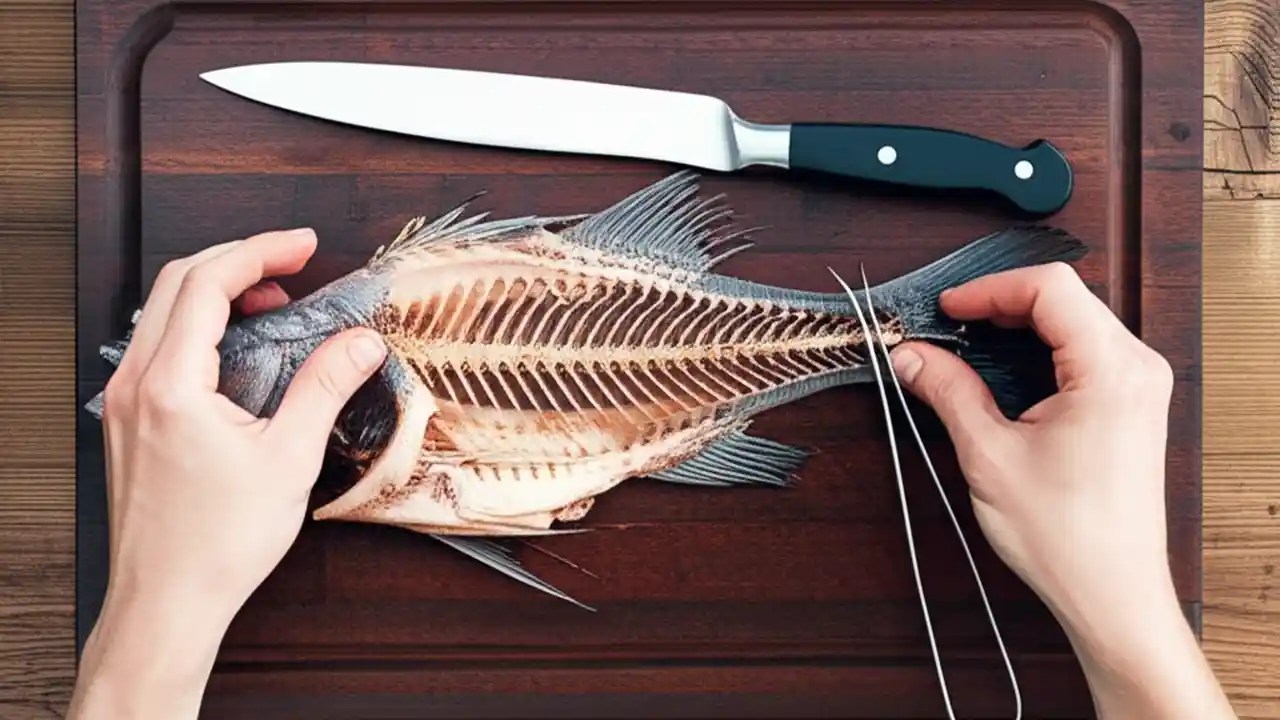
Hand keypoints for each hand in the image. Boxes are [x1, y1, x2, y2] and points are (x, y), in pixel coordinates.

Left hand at [68, 228, 386, 719]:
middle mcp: (136, 385)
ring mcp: (125, 403)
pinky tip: (238, 348)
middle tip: (291, 261)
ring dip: (216, 292)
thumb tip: (360, 343)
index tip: (302, 245)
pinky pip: (158, 348)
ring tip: (271, 300)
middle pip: (175, 284)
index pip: (206, 283)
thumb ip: (325, 387)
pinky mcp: (128, 422)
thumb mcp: (289, 459)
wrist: (166, 603)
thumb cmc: (217, 545)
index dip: (259, 251)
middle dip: (238, 260)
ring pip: (162, 314)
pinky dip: (200, 328)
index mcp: (171, 385)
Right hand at [888, 262, 1233, 719]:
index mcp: (1110, 371)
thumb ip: (949, 392)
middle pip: (1065, 298)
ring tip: (969, 346)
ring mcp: (1140, 385)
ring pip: (1075, 321)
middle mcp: (1136, 368)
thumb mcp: (990, 455)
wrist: (1112, 592)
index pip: (1050, 288)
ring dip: (1019, 325)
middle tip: (949, 326)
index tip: (947, 309)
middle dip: (1000, 303)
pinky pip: (1085, 351)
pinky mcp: (1132, 405)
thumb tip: (912, 355)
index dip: (989, 288)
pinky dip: (1040, 349)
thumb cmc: (1065, 536)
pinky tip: (1004, 369)